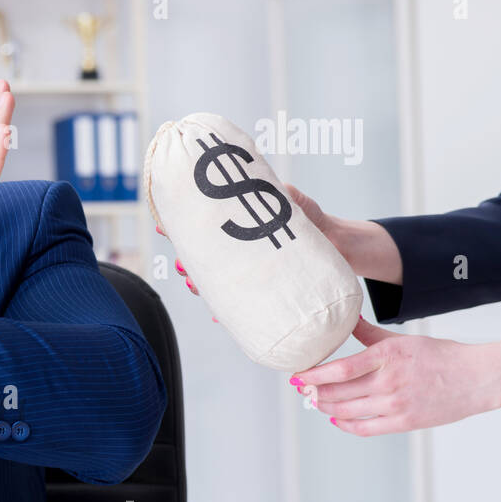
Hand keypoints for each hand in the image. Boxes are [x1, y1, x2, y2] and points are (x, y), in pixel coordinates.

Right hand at [163, 183, 335, 318]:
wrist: (337, 243)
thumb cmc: (311, 220)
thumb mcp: (292, 201)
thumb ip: (276, 194)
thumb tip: (259, 184)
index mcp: (238, 227)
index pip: (204, 229)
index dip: (180, 228)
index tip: (163, 226)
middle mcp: (240, 252)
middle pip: (203, 259)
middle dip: (186, 263)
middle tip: (181, 265)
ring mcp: (251, 271)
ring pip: (216, 282)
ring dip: (201, 287)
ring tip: (195, 287)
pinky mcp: (266, 289)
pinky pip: (242, 304)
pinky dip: (228, 312)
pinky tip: (219, 317)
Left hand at [289, 318, 500, 435]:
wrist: (476, 378)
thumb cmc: (440, 356)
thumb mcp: (403, 339)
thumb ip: (370, 334)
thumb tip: (348, 319)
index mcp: (388, 356)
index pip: (340, 369)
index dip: (314, 375)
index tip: (297, 375)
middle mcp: (390, 381)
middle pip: (338, 392)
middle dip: (313, 392)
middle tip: (301, 389)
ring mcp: (396, 403)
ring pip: (347, 411)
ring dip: (325, 407)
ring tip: (315, 401)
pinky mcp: (404, 422)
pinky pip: (365, 428)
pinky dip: (345, 425)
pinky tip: (335, 419)